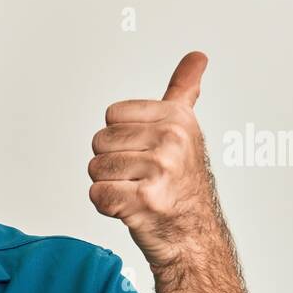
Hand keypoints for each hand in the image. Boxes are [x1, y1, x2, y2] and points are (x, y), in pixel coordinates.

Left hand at [88, 51, 220, 269]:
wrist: (194, 236)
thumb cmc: (182, 184)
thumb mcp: (185, 130)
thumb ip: (184, 91)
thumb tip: (197, 56)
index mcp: (176, 118)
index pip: (112, 115)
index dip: (121, 138)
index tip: (146, 153)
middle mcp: (171, 140)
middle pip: (100, 141)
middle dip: (112, 164)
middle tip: (141, 178)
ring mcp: (159, 171)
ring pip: (95, 169)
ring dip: (109, 185)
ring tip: (137, 193)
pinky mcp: (143, 201)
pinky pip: (96, 195)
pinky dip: (107, 206)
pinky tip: (131, 208)